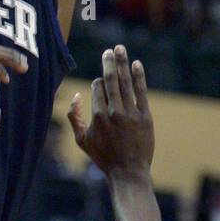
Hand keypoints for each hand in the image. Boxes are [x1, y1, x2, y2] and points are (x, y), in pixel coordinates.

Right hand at [69, 46, 153, 176]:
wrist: (128, 171)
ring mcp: (130, 113)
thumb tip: (76, 96)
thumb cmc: (103, 156)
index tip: (101, 84)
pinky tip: (136, 64)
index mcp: (97, 116)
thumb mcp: (82, 140)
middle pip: (111, 80)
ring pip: (125, 82)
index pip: (97, 87)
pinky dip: (138, 77)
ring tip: (120, 49)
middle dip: (109, 62)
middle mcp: (113, 112)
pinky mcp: (145, 116)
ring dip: (123, 63)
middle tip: (109, 50)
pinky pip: (140, 92)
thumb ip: (74, 117)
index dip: (98, 82)